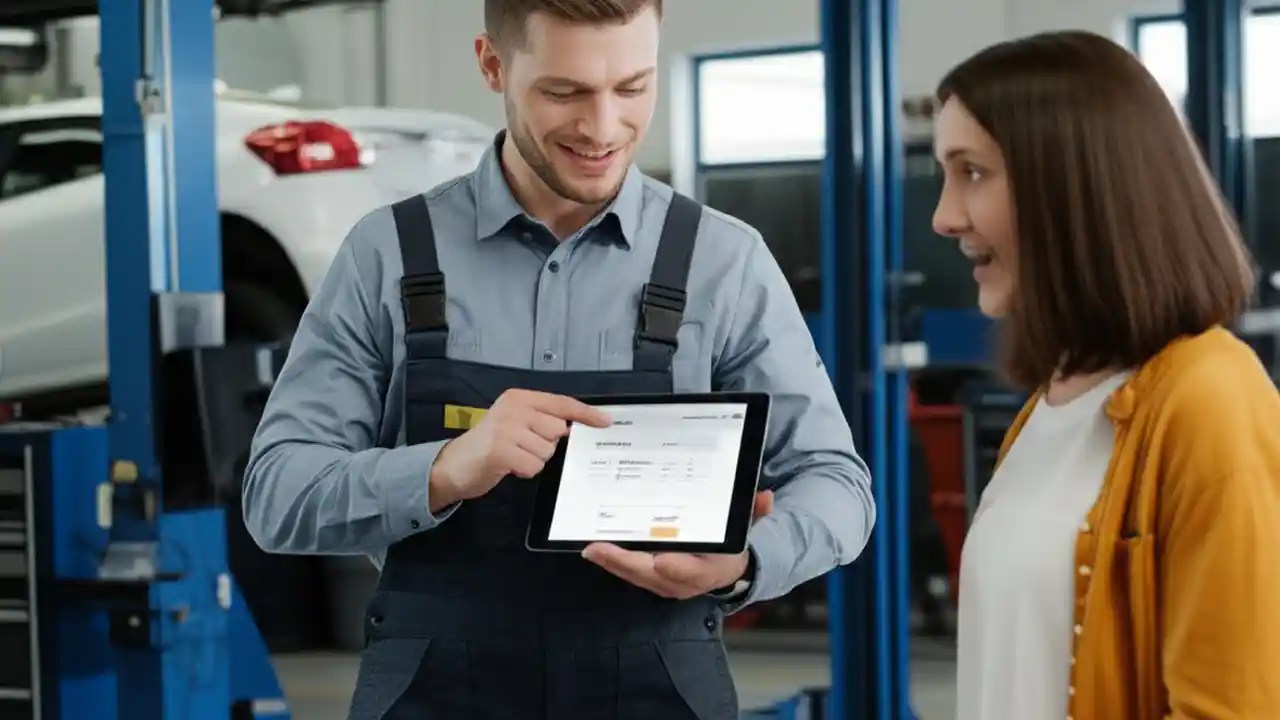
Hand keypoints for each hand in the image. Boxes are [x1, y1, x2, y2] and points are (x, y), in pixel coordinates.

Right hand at [429, 389, 610, 509]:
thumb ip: (542, 419)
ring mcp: (507, 428)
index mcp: (519, 397)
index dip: (586, 414)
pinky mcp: (501, 450)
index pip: (561, 403)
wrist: (453, 465)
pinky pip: (533, 466)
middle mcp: (514, 408)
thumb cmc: (490, 444)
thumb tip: (575, 426)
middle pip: (557, 431)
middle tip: (522, 446)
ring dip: (533, 460)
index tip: (605, 421)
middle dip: (546, 445)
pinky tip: (508, 466)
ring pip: (547, 451)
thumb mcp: (515, 422)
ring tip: (513, 456)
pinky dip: (524, 471)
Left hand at [582, 490, 773, 599]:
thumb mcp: (747, 527)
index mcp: (713, 568)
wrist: (727, 569)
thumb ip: (755, 512)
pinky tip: (596, 549)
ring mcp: (667, 583)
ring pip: (637, 577)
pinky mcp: (653, 580)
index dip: (677, 568)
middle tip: (600, 548)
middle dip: (626, 564)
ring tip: (591, 548)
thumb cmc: (731, 545)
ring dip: (613, 564)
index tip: (661, 560)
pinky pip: (632, 574)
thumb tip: (765, 496)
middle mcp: (687, 581)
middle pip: (653, 575)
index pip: (694, 571)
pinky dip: (615, 563)